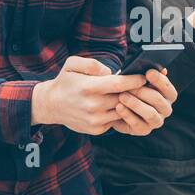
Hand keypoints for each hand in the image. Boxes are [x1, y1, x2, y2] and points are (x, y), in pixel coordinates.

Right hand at [31, 55, 146, 134]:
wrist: (51, 105)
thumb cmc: (65, 82)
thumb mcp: (72, 64)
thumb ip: (92, 64)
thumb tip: (111, 72)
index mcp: (88, 87)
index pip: (119, 84)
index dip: (135, 80)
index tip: (143, 77)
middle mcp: (92, 105)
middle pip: (124, 98)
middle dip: (133, 92)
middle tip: (140, 86)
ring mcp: (95, 120)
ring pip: (122, 110)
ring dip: (127, 104)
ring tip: (129, 96)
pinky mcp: (96, 129)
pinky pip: (115, 121)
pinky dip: (118, 114)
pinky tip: (117, 106)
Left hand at [111, 68, 176, 135]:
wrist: (118, 106)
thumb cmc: (133, 90)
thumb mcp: (139, 81)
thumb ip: (148, 76)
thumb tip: (162, 69)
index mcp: (168, 96)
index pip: (169, 89)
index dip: (159, 80)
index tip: (148, 72)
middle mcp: (165, 109)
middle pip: (158, 100)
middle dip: (143, 92)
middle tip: (129, 86)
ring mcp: (156, 121)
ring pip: (150, 114)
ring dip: (136, 104)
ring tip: (122, 96)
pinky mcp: (144, 130)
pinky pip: (137, 124)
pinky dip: (127, 115)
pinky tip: (118, 107)